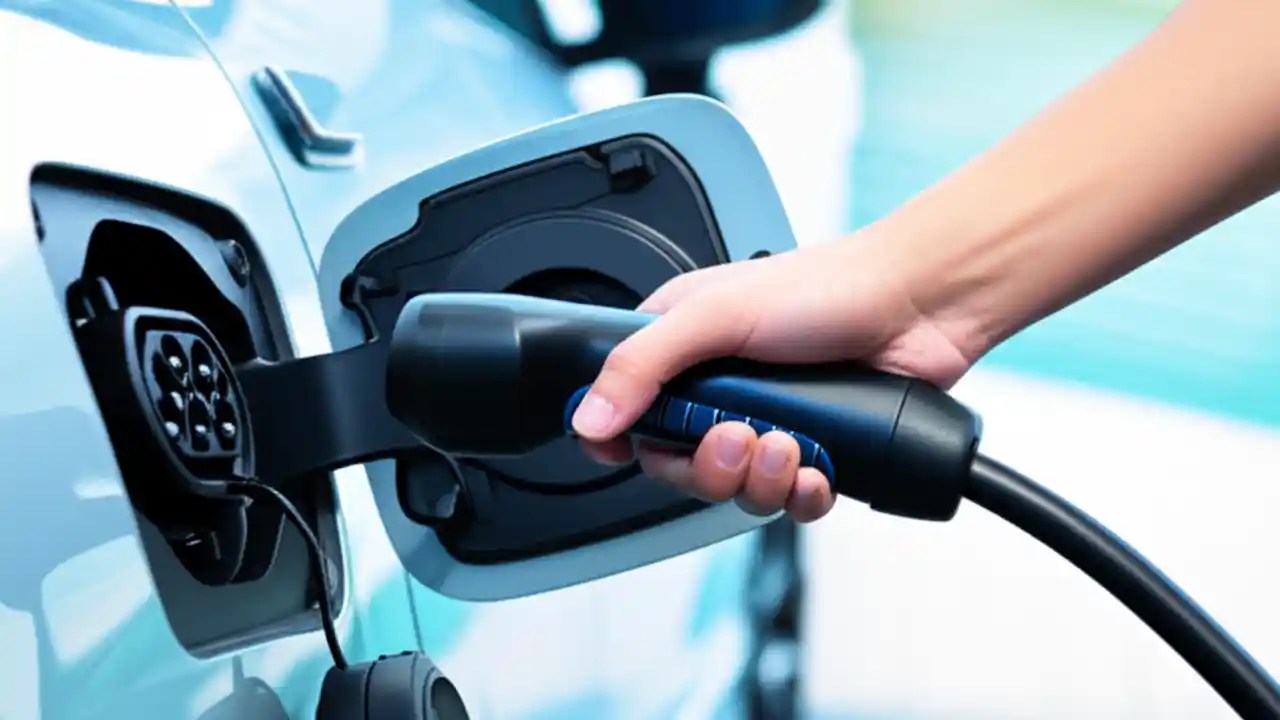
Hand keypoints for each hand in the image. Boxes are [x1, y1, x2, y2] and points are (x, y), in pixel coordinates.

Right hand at [571, 232, 975, 522]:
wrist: (921, 304)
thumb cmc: (829, 287)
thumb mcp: (716, 315)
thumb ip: (643, 364)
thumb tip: (589, 417)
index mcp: (681, 343)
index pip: (623, 407)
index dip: (620, 438)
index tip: (627, 451)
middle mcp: (718, 385)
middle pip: (676, 462)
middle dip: (706, 465)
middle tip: (737, 438)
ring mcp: (766, 419)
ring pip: (733, 487)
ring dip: (759, 480)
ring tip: (788, 446)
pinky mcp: (813, 448)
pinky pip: (788, 499)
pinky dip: (800, 494)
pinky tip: (815, 471)